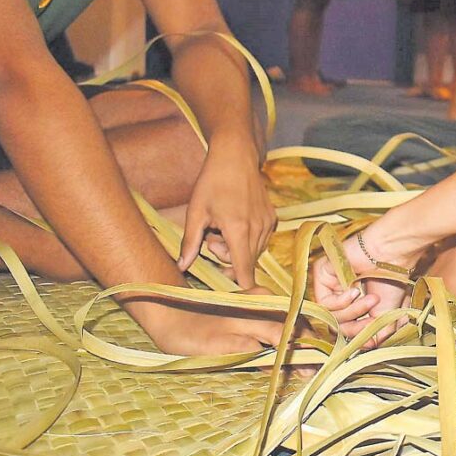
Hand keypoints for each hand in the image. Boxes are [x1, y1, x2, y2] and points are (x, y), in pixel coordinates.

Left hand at [178, 141, 276, 287]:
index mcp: (238, 230)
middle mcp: (258, 229)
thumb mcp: (196, 211)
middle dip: (227, 259)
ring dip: (237, 248)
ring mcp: (268, 223)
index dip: (241, 287)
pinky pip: (260, 239)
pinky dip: (247, 237)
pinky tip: (235, 220)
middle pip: (246, 262)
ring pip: (253, 251)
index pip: (245, 270)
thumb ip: (190, 242)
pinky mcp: (272, 217)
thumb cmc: (213, 181)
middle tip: (211, 237)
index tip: (237, 300)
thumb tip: (182, 267)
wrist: (236, 155)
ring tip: (222, 226)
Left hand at [312, 225, 416, 348]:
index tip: (372, 340)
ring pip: (331, 315)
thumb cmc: (392, 280)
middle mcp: (339, 294)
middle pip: (337, 325)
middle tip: (373, 320)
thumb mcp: (386, 314)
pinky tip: (355, 291)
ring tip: (372, 300)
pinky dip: (341, 301)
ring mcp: (329, 284)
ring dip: (354, 312)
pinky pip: (323, 301)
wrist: (392, 255)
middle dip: (356, 327)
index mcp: (353, 303)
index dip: (358, 337)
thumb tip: (370, 346)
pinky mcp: (321, 273)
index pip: (346, 329)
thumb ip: (376, 331)